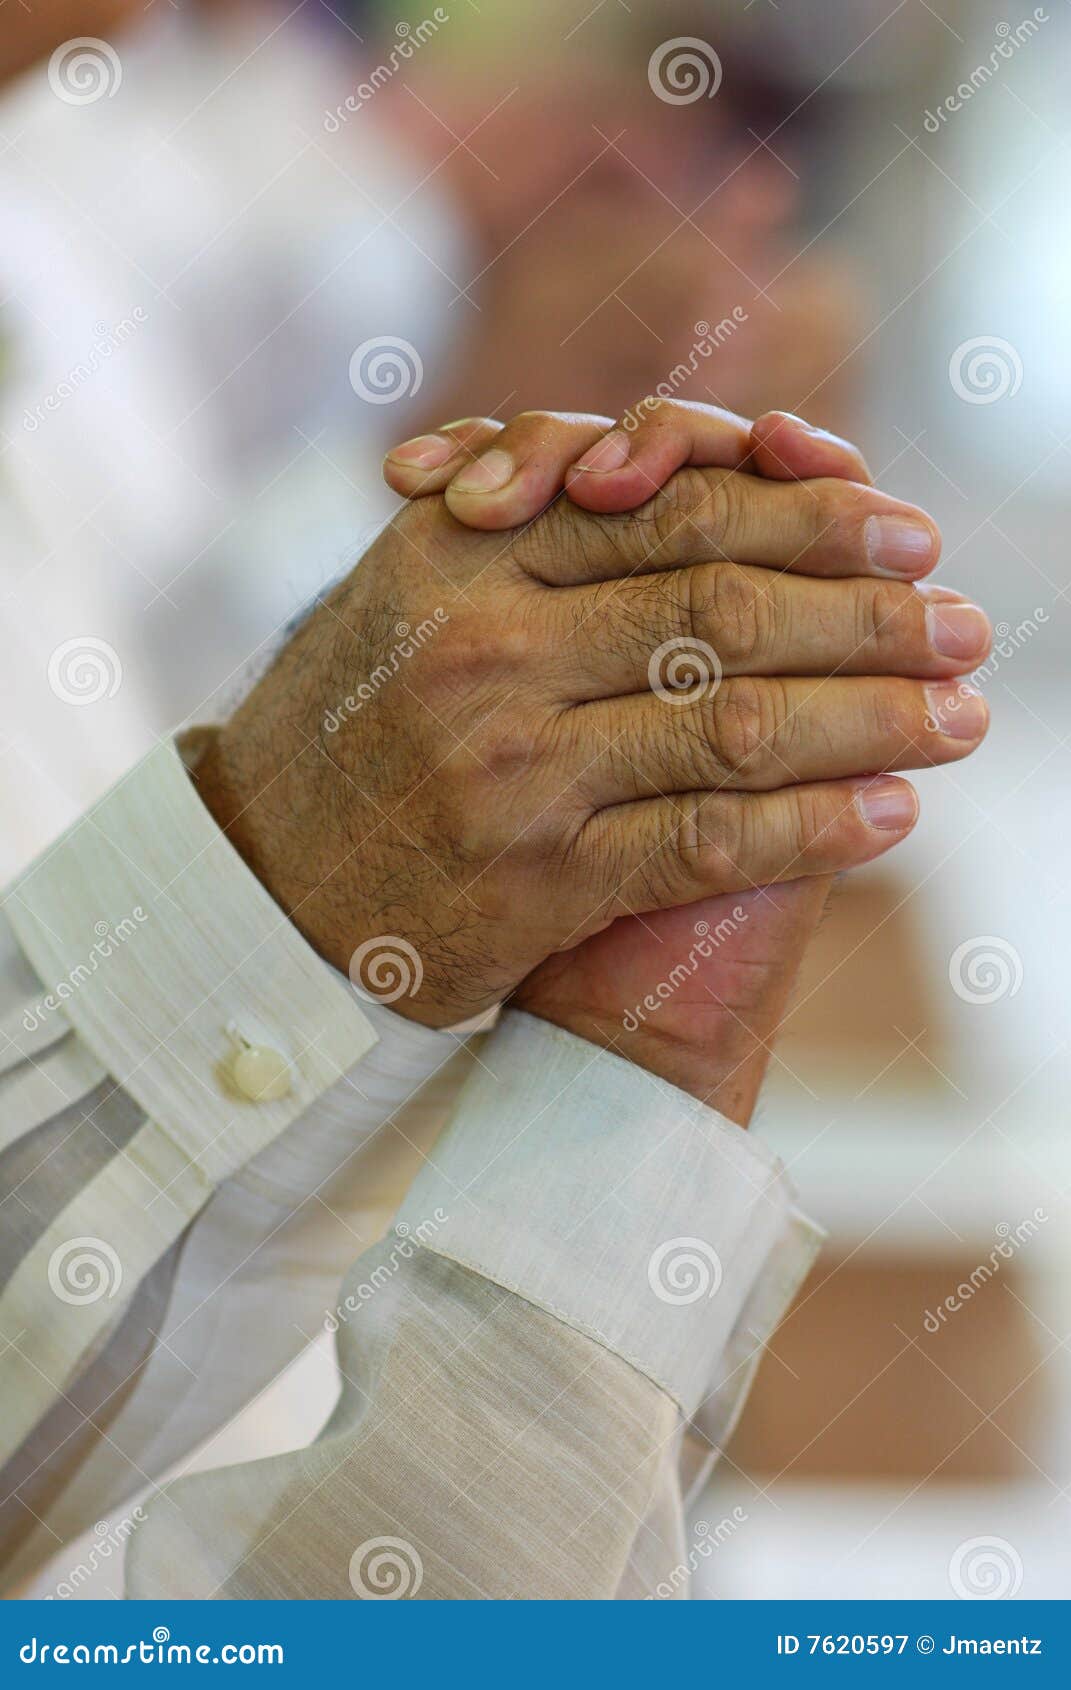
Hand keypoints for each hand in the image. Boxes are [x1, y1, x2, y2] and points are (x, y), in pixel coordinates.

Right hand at [385, 400, 991, 1113]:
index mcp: (466, 556)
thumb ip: (533, 529)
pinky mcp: (535, 881)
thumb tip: (686, 462)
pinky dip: (813, 828)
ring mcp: (512, 768)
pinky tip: (892, 816)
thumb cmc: (354, 729)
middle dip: (869, 612)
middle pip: (724, 605)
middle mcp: (489, 649)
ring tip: (963, 717)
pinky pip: (706, 841)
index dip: (807, 511)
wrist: (258, 887)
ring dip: (874, 718)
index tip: (904, 525)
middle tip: (967, 623)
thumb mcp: (411, 593)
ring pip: (736, 722)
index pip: (673, 509)